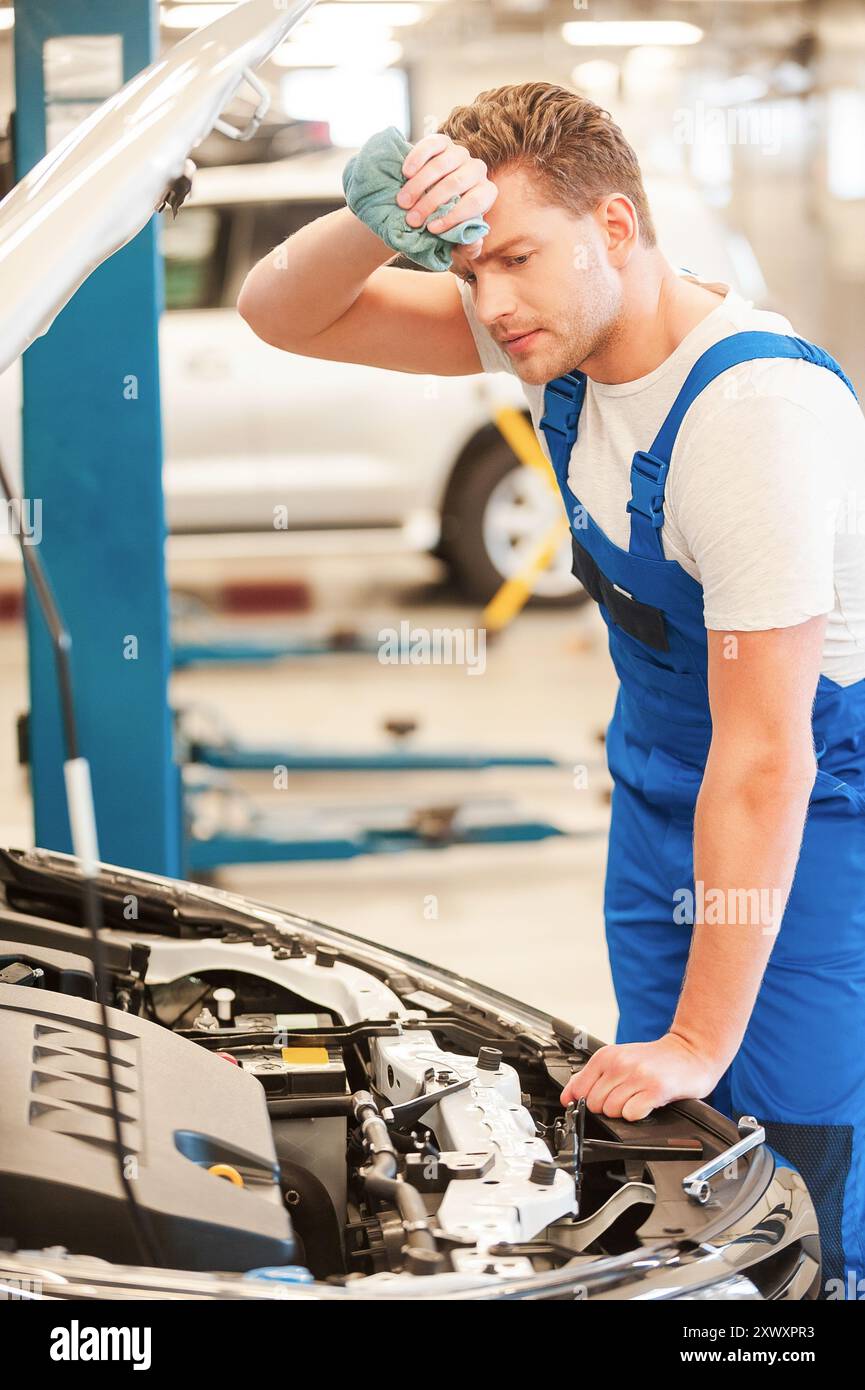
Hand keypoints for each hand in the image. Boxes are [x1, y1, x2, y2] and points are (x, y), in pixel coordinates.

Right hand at [398, 133, 497, 257]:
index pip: (475, 201)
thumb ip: (468, 246)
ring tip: (402, 203)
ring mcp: (460, 154)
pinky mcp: (443, 142)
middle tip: (411, 219)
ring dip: (419, 185)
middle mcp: (477, 170)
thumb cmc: (445, 226)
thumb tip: (474, 240)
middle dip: (431, 203)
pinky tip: (405, 173)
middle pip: (456, 183)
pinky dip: (417, 157)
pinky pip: (432, 144)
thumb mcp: (458, 243)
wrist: (428, 205)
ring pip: (441, 165)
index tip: (431, 229)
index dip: (454, 216)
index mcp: (485, 194)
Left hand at [559, 1033, 725, 1121]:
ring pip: (611, 1111)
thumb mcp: (620, 1059)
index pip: (577, 1090)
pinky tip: (648, 1103)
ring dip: (625, 1111)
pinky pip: (632, 1115)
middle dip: (607, 1107)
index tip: (596, 1103)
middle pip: (594, 1104)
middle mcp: (619, 1064)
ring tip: (638, 1097)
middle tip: (626, 1097)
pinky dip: (639, 1115)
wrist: (691, 1052)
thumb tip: (567, 1096)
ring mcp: (637, 1076)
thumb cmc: (656, 1060)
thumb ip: (592, 1076)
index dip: (584, 1102)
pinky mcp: (655, 1089)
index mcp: (606, 1056)